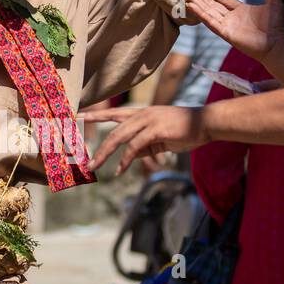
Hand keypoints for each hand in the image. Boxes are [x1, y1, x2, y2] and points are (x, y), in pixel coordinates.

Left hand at [82, 106, 209, 174]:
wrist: (205, 124)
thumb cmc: (185, 131)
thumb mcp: (160, 138)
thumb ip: (143, 145)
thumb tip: (128, 156)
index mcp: (142, 114)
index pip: (114, 113)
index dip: (96, 116)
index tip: (78, 116)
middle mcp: (142, 114)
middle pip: (112, 129)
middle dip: (97, 146)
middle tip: (85, 160)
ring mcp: (148, 120)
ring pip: (119, 137)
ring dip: (105, 153)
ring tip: (94, 166)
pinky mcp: (156, 130)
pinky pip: (135, 146)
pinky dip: (125, 159)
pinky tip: (120, 170)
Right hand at [181, 0, 283, 62]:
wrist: (277, 44)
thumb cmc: (277, 27)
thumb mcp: (274, 2)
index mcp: (241, 11)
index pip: (222, 0)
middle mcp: (231, 18)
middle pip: (210, 4)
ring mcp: (227, 26)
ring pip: (207, 11)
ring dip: (195, 1)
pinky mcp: (225, 33)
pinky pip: (210, 22)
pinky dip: (200, 14)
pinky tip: (191, 5)